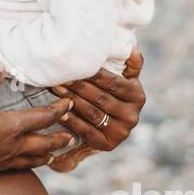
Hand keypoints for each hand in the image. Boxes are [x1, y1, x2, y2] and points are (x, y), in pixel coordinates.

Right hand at [0, 66, 77, 182]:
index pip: (42, 117)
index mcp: (11, 127)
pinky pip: (20, 168)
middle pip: (44, 142)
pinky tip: (25, 165)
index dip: (58, 109)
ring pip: (35, 159)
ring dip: (48, 154)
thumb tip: (0, 63)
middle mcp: (13, 145)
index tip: (69, 103)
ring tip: (55, 154)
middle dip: (59, 137)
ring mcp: (5, 160)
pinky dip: (30, 165)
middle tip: (71, 135)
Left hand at [46, 48, 145, 172]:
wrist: (108, 125)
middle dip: (78, 86)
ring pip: (92, 113)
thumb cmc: (112, 94)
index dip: (93, 74)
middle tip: (60, 77)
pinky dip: (72, 121)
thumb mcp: (124, 79)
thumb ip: (130, 65)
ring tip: (55, 89)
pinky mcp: (108, 145)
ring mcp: (121, 132)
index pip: (114, 83)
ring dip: (72, 100)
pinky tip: (59, 112)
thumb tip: (132, 49)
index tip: (74, 65)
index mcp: (137, 96)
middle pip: (101, 98)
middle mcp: (132, 116)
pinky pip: (87, 131)